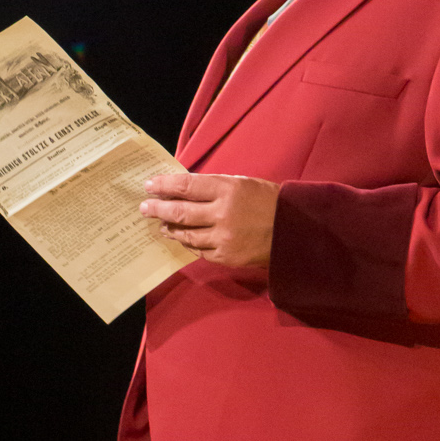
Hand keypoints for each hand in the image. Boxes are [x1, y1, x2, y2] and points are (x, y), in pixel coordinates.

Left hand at [141, 171, 278, 269]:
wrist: (294, 230)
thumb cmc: (268, 201)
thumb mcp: (242, 184)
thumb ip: (213, 187)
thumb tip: (183, 189)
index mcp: (228, 189)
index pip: (186, 186)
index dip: (164, 186)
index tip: (150, 186)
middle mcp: (223, 213)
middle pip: (180, 212)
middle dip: (158, 209)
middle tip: (144, 207)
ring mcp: (223, 238)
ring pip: (186, 234)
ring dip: (171, 229)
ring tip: (162, 225)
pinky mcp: (226, 256)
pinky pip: (200, 250)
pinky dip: (190, 243)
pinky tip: (184, 239)